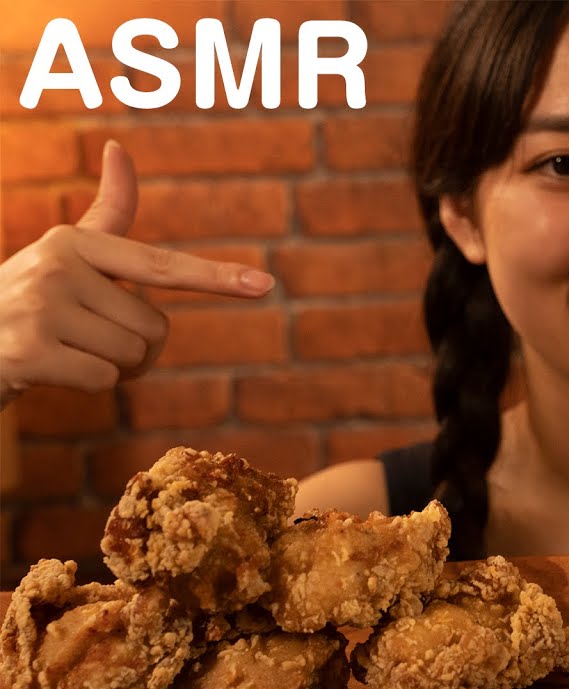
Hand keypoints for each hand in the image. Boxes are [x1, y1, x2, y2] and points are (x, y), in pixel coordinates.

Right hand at [0, 141, 276, 408]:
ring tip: (68, 351)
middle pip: (154, 328)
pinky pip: (105, 381)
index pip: (162, 266)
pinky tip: (52, 370)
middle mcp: (57, 267)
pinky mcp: (29, 352)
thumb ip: (106, 215)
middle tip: (84, 338)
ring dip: (111, 367)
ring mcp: (40, 309)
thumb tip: (120, 148)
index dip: (217, 277)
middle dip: (133, 347)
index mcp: (75, 242)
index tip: (265, 284)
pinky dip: (89, 386)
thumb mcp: (66, 253)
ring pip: (131, 357)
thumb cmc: (28, 299)